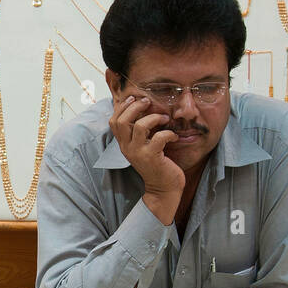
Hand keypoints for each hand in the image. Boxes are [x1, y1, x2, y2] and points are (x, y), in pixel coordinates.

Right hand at [108, 95, 183, 224]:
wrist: (163, 189)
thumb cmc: (156, 165)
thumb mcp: (143, 147)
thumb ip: (140, 133)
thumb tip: (144, 110)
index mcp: (124, 144)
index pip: (113, 121)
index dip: (122, 107)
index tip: (134, 98)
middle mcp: (127, 148)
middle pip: (121, 121)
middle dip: (135, 107)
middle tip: (148, 102)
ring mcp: (139, 153)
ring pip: (140, 126)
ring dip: (154, 118)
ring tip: (164, 118)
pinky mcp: (152, 157)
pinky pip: (159, 137)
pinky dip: (169, 133)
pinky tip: (174, 137)